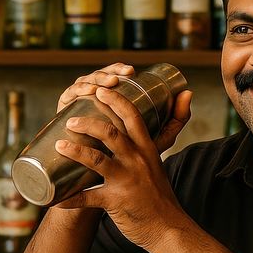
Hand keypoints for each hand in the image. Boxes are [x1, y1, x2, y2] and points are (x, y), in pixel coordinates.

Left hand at [52, 63, 193, 249]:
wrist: (168, 229)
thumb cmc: (159, 196)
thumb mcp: (159, 164)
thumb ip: (163, 135)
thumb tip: (186, 94)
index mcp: (147, 150)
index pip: (132, 117)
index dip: (114, 100)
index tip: (98, 91)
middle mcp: (137, 162)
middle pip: (111, 133)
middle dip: (87, 123)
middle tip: (70, 120)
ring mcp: (126, 181)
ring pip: (96, 160)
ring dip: (75, 151)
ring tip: (59, 145)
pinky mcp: (115, 202)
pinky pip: (87, 198)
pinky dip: (68, 199)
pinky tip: (53, 199)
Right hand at [54, 63, 191, 153]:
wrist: (100, 183)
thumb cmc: (127, 159)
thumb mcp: (155, 139)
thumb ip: (174, 120)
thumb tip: (188, 92)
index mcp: (111, 99)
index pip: (114, 75)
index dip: (120, 68)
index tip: (131, 71)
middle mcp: (94, 98)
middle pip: (98, 77)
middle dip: (107, 73)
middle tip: (117, 79)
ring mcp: (78, 106)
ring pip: (83, 84)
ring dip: (92, 81)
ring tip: (102, 87)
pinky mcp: (64, 116)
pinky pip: (67, 98)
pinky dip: (75, 92)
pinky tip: (83, 93)